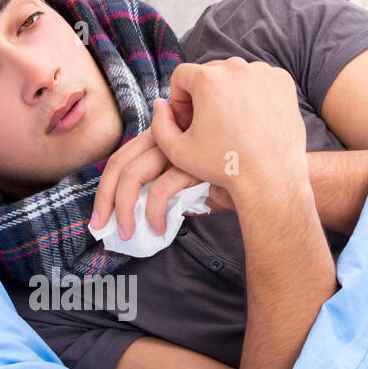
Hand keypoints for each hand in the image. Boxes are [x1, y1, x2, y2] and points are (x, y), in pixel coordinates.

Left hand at [91, 127, 233, 239]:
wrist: (267, 179)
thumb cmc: (230, 181)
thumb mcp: (189, 186)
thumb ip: (167, 192)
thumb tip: (142, 214)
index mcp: (161, 136)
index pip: (121, 157)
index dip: (105, 188)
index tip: (101, 215)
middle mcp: (167, 135)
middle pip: (120, 163)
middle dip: (104, 198)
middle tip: (101, 227)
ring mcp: (179, 145)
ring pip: (133, 174)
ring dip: (124, 209)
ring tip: (126, 233)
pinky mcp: (192, 162)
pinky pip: (160, 190)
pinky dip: (153, 214)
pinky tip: (157, 230)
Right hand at [150, 57, 308, 208]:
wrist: (270, 178)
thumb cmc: (225, 166)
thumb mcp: (178, 151)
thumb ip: (159, 124)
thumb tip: (161, 104)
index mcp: (209, 80)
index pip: (181, 75)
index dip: (179, 99)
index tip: (188, 120)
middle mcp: (237, 68)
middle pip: (209, 72)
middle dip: (204, 95)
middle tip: (209, 124)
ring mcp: (263, 72)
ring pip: (234, 75)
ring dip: (228, 93)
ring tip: (232, 124)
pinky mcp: (282, 81)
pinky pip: (259, 80)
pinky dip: (253, 95)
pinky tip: (252, 121)